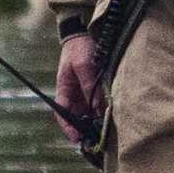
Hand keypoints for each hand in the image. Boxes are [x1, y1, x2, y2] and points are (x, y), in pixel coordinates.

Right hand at [53, 32, 103, 147]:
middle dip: (84, 128)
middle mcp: (74, 94)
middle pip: (77, 117)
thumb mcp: (83, 66)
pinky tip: (110, 117)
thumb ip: (90, 85)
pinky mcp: (95, 87)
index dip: (68, 128)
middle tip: (95, 140)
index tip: (77, 138)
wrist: (85, 32)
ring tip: (104, 132)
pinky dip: (102, 111)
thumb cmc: (79, 48)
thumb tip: (98, 106)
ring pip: (88, 112)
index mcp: (64, 89)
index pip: (62, 114)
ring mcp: (84, 91)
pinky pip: (98, 103)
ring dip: (94, 121)